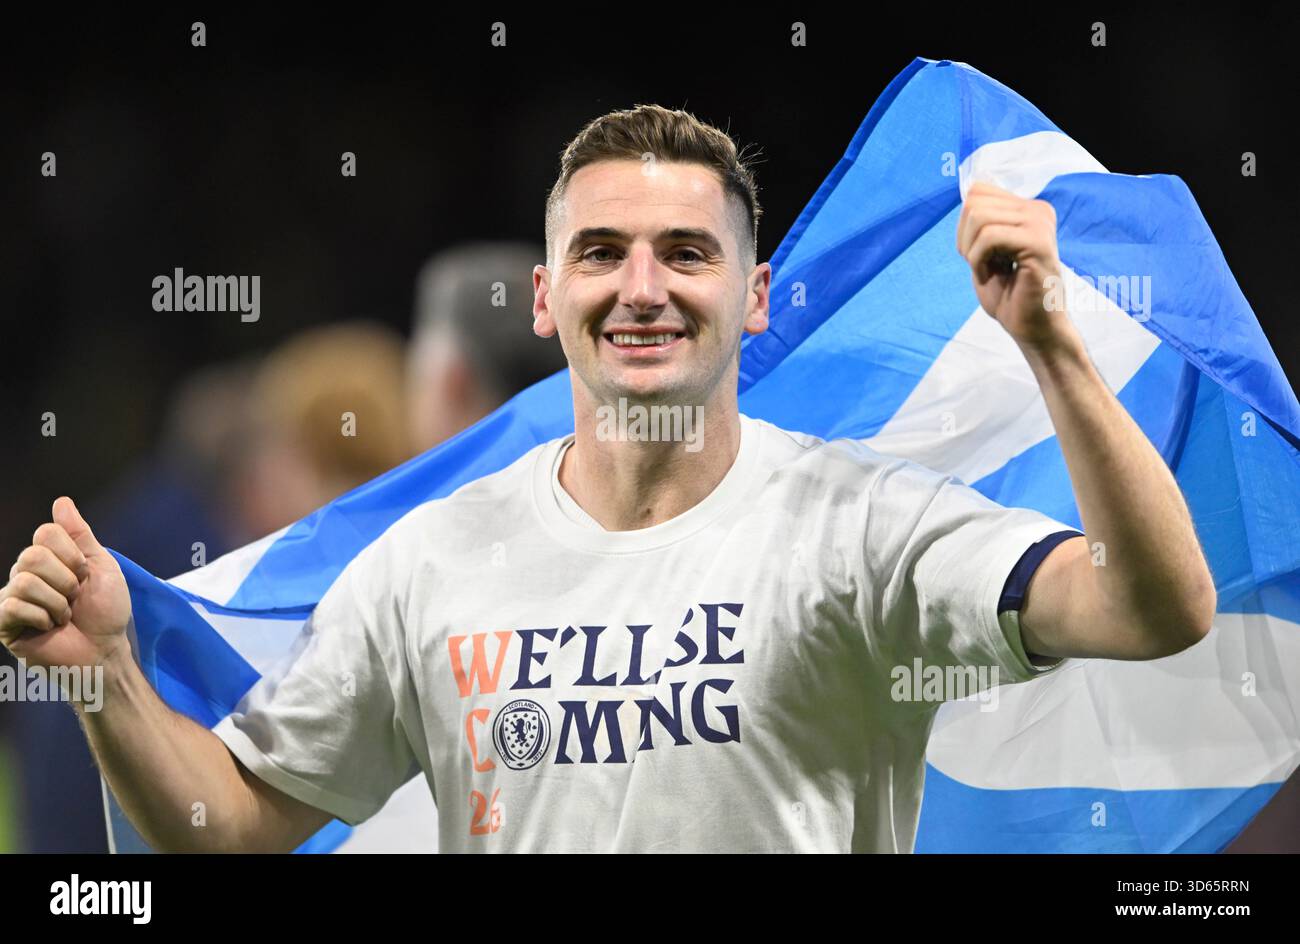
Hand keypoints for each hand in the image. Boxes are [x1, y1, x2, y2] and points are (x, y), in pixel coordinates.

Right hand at [0, 496, 132, 671]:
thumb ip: (80, 535)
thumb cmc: (106, 611)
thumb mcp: (100, 566)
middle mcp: (25, 574)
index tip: (85, 574)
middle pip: (32, 555)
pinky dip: (41, 616)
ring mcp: (12, 598)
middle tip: (75, 597)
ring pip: (23, 580)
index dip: (72, 554)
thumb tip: (61, 501)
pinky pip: (12, 605)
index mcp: (48, 558)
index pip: (45, 532)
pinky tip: (49, 627)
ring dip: (57, 602)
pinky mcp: (4, 624)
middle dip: (65, 579)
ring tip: (64, 616)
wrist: (105, 650)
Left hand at [956, 181, 1076, 353]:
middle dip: (964, 239)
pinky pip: (989, 238)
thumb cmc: (1009, 295)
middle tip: (980, 264)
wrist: (1033, 328)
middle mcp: (1038, 210)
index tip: (978, 253)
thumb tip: (968, 194)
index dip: (964, 226)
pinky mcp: (1038, 242)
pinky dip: (978, 261)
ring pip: (978, 217)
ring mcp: (1040, 223)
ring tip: (988, 271)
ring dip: (972, 252)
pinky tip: (992, 276)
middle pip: (974, 202)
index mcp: (1027, 209)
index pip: (977, 191)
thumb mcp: (986, 252)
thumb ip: (979, 223)